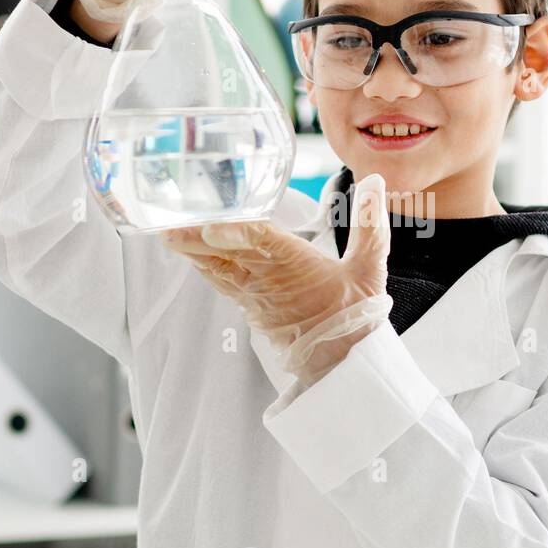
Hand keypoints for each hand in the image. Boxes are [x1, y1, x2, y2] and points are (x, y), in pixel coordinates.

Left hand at [161, 173, 392, 385]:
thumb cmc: (356, 316)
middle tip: (170, 227)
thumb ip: (372, 222)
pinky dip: (205, 268)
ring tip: (170, 236)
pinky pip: (223, 283)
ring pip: (219, 270)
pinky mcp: (252, 309)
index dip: (235, 233)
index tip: (210, 228)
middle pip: (228, 254)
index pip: (262, 241)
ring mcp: (257, 296)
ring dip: (194, 254)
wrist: (345, 364)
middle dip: (198, 241)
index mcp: (298, 265)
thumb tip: (377, 183)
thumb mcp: (371, 268)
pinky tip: (192, 256)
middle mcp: (270, 280)